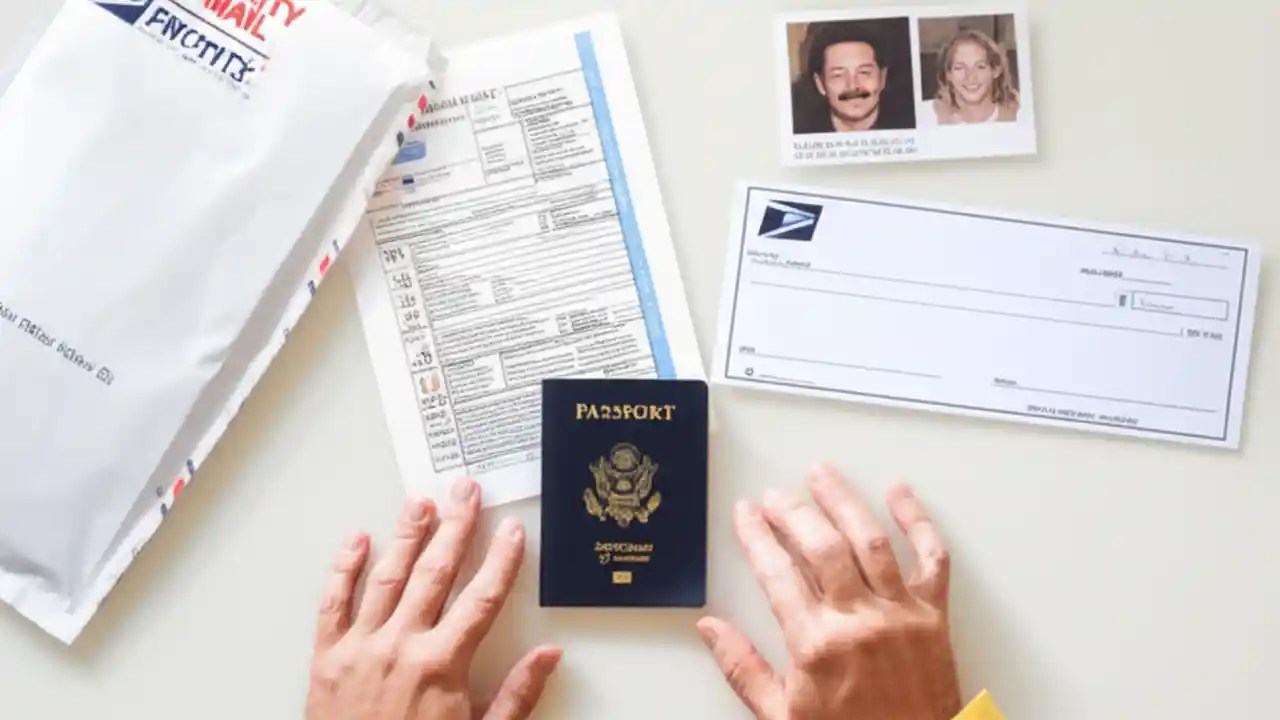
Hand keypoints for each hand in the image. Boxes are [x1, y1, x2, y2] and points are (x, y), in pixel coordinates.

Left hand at [306, 477, 560, 719]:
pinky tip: (357, 539)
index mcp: (441, 666)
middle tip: (467, 491)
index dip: (501, 560)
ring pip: (387, 577)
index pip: (481, 599)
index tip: (512, 531)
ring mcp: (359, 648)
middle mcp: (401, 647)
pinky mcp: (325, 660)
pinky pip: (332, 603)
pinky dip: (344, 568)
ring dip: (406, 534)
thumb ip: (516, 696)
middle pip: (435, 573)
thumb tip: (549, 656)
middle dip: (456, 527)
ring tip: (421, 501)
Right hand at [699, 463, 960, 719]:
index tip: (745, 515)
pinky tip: (900, 494)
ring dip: (843, 501)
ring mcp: (900, 614)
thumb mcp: (782, 717)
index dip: (757, 538)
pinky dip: (918, 521)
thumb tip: (710, 628)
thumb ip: (744, 669)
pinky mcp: (934, 616)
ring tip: (822, 475)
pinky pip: (932, 558)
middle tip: (776, 494)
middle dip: (793, 512)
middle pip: (821, 547)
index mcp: (817, 645)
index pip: (776, 574)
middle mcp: (859, 621)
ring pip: (870, 541)